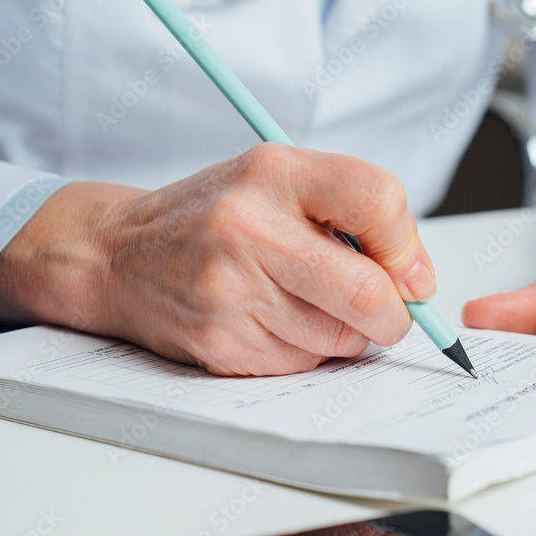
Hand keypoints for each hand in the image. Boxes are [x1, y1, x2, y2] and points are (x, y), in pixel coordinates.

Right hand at [0, 144, 434, 375]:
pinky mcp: (221, 343)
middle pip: (369, 293)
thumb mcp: (278, 180)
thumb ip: (352, 211)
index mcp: (274, 173)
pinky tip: (276, 322)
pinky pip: (303, 363)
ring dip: (348, 333)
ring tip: (312, 305)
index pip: (379, 200)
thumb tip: (418, 278)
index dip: (408, 246)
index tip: (408, 270)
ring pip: (341, 338)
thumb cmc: (211, 215)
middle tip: (390, 313)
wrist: (117, 254)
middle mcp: (249, 229)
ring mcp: (231, 291)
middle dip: (396, 316)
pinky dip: (308, 351)